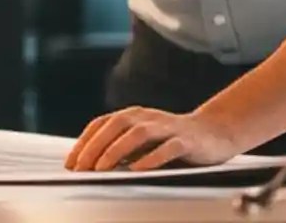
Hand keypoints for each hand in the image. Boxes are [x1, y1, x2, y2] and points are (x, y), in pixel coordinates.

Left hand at [64, 106, 240, 171]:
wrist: (214, 132)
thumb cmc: (172, 140)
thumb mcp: (142, 142)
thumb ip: (120, 149)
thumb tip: (91, 166)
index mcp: (132, 116)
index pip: (101, 124)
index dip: (84, 143)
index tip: (71, 164)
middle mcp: (146, 117)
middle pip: (115, 126)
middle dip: (95, 147)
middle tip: (82, 168)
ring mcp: (166, 127)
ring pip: (138, 134)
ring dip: (117, 150)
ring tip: (103, 168)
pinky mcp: (185, 140)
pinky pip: (167, 147)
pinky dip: (151, 158)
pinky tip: (138, 170)